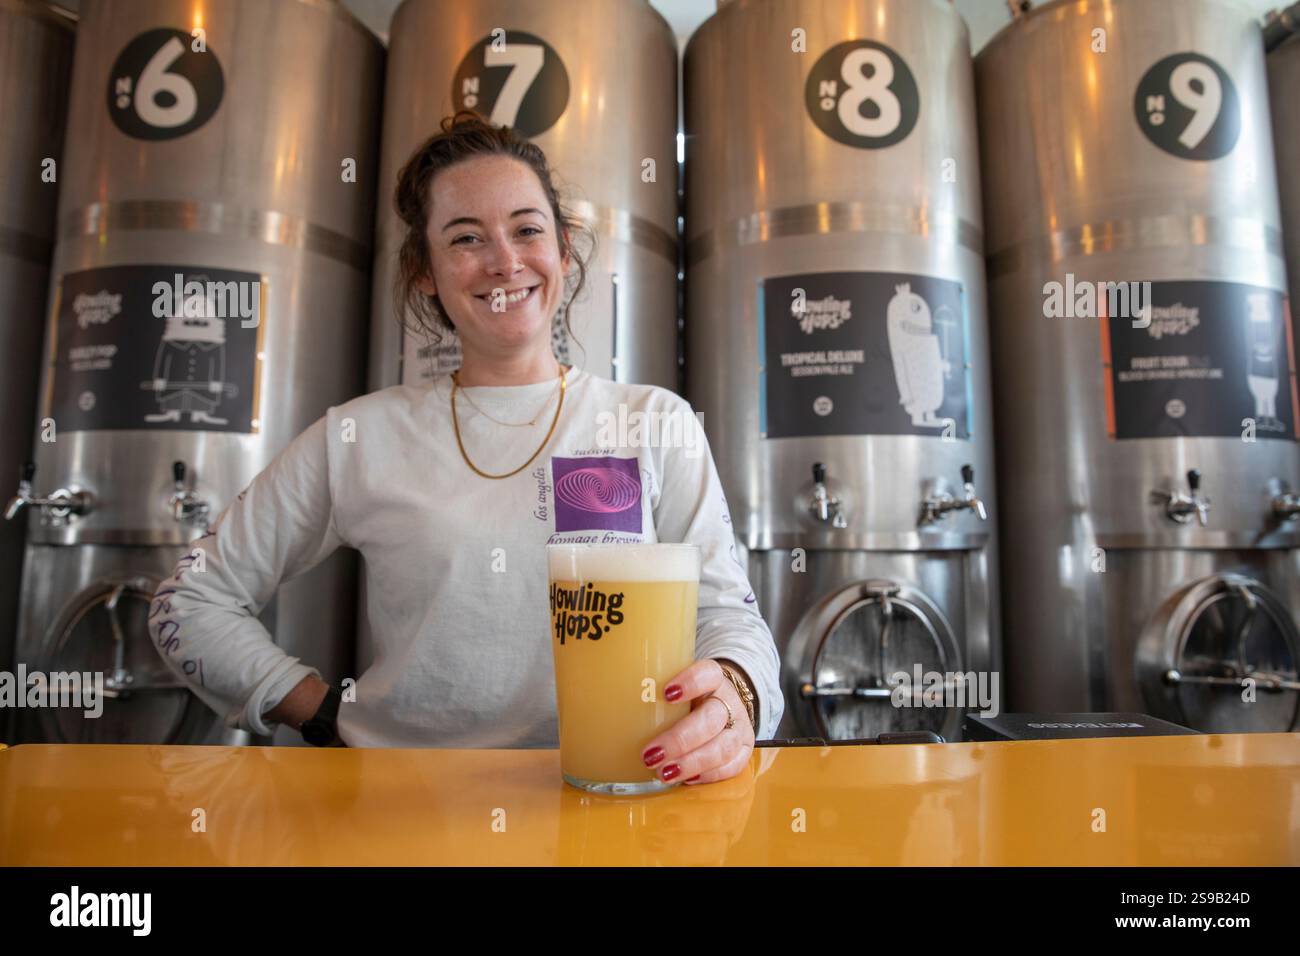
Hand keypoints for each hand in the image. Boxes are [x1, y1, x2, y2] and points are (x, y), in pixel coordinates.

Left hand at [641, 659, 754, 785]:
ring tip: (664, 773)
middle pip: (712, 718)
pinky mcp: (743, 749)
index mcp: (712, 679)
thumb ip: (646, 687)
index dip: (691, 682)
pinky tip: (686, 779)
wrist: (723, 703)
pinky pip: (732, 766)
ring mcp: (739, 726)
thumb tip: (588, 697)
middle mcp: (728, 701)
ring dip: (692, 762)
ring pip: (723, 746)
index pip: (708, 673)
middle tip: (650, 754)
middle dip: (681, 739)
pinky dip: (708, 775)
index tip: (666, 693)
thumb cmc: (687, 698)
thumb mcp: (673, 683)